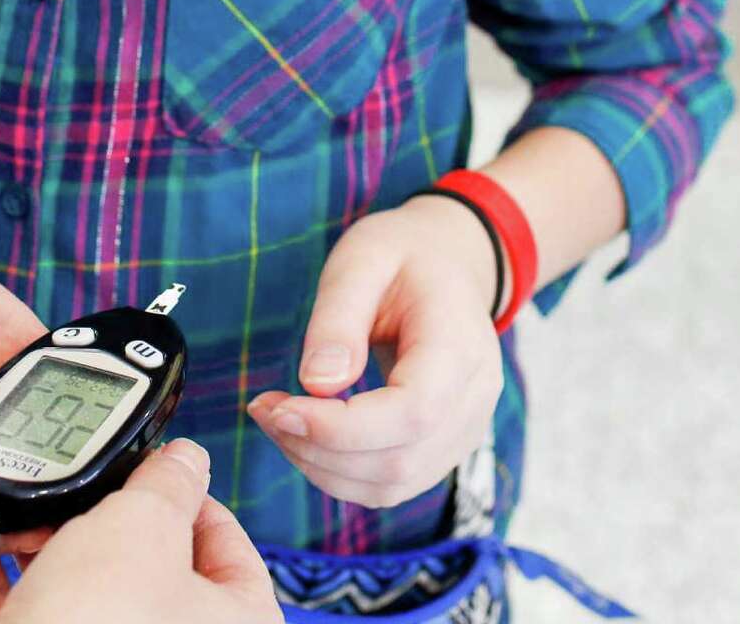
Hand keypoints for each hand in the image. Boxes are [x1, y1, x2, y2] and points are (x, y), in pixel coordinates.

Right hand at [0, 439, 279, 623]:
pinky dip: (2, 587)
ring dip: (45, 548)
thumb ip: (168, 483)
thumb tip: (182, 460)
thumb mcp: (145, 525)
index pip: (228, 545)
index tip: (153, 470)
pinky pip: (31, 619)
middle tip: (80, 488)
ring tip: (17, 514)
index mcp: (238, 620)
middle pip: (149, 568)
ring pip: (85, 595)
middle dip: (103, 521)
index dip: (189, 497)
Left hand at [247, 197, 502, 507]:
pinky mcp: (445, 446)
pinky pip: (393, 484)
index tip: (278, 408)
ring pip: (393, 484)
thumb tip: (316, 384)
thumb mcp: (363, 258)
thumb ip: (339, 317)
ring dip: (322, 467)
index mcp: (461, 343)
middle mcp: (475, 397)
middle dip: (318, 449)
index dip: (341, 428)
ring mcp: (467, 428)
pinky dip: (340, 473)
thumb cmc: (403, 255)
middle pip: (400, 460)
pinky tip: (308, 435)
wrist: (448, 264)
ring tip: (279, 420)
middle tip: (265, 409)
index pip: (413, 412)